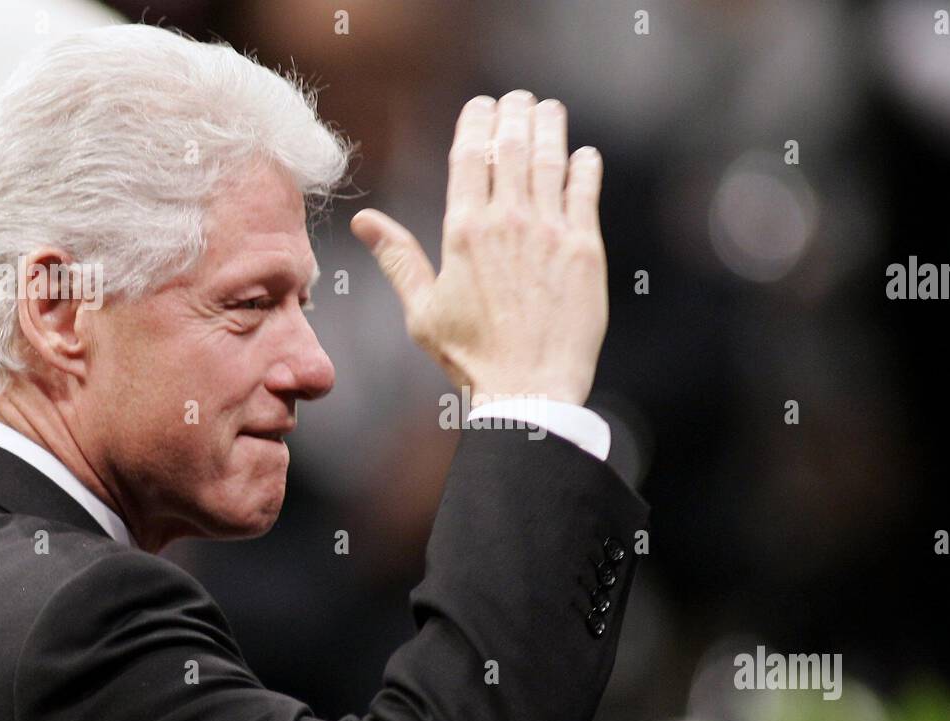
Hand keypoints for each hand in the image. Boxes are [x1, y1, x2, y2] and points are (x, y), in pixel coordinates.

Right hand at [350, 90, 607, 406]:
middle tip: (519, 100)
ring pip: (551, 160)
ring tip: (548, 111)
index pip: (470, 155)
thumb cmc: (472, 359)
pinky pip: (585, 194)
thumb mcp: (422, 311)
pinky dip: (585, 168)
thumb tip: (364, 222)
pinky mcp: (585, 250)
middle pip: (511, 145)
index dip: (477, 121)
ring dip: (550, 128)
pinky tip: (584, 156)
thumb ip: (399, 258)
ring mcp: (550, 233)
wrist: (529, 391)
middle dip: (515, 113)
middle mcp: (508, 222)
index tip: (482, 106)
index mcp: (463, 231)